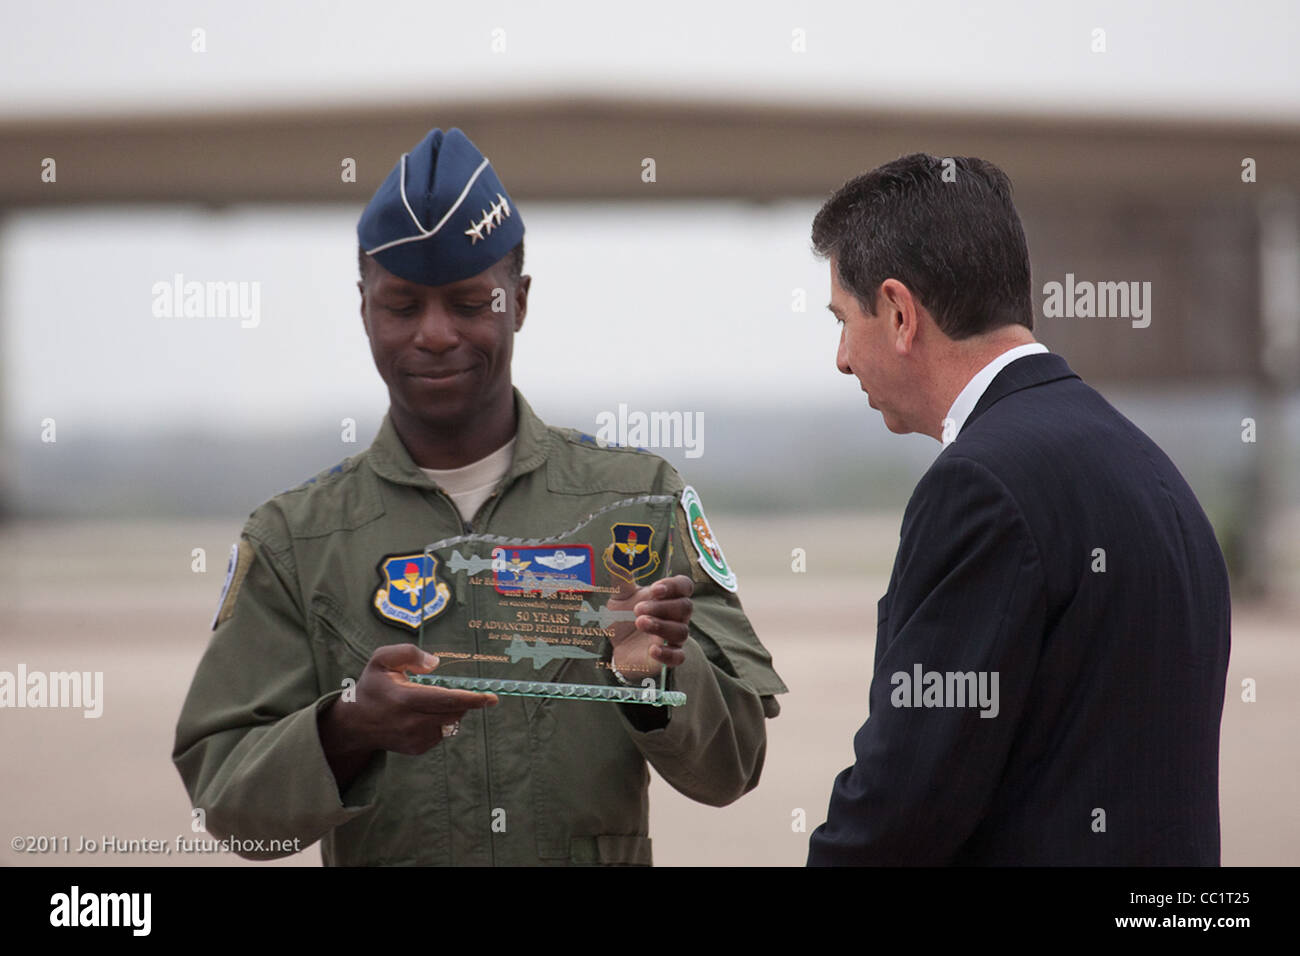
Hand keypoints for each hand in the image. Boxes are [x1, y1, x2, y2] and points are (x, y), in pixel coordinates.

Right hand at [319, 644, 496, 783]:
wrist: (355, 723)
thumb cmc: (372, 687)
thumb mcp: (381, 659)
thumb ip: (408, 653)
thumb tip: (435, 663)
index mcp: (404, 699)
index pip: (445, 700)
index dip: (471, 699)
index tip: (491, 697)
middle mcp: (410, 722)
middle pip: (453, 713)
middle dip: (467, 703)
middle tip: (474, 693)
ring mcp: (414, 739)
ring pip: (450, 724)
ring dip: (453, 711)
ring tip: (433, 701)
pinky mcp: (417, 748)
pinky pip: (442, 733)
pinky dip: (442, 721)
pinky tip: (425, 714)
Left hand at [605, 574, 693, 678]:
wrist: (615, 646)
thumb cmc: (624, 617)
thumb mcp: (619, 596)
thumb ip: (620, 576)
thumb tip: (614, 550)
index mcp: (667, 597)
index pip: (684, 586)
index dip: (674, 586)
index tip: (655, 589)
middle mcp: (675, 616)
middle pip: (684, 607)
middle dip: (662, 607)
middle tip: (638, 609)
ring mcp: (673, 637)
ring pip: (681, 631)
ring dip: (661, 626)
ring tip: (640, 623)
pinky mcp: (668, 657)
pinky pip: (678, 657)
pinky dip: (668, 653)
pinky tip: (652, 649)